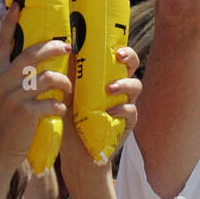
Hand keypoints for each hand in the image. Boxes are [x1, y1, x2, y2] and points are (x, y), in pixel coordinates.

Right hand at [0, 5, 71, 171]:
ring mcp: (12, 98)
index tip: (18, 4)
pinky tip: (60, 111)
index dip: (10, 23)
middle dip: (52, 47)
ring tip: (67, 87)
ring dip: (62, 82)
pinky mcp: (25, 114)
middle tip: (65, 45)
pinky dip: (59, 106)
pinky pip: (51, 103)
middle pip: (32, 55)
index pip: (2, 43)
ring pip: (47, 78)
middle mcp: (0, 83)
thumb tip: (22, 65)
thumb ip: (4, 81)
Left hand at [60, 45, 141, 171]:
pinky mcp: (127, 123)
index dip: (122, 48)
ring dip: (124, 84)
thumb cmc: (71, 118)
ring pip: (136, 86)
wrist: (75, 151)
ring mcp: (126, 105)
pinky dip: (121, 109)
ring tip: (109, 89)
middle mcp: (119, 88)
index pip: (119, 57)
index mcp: (106, 77)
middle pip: (133, 67)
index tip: (115, 47)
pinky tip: (109, 112)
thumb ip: (69, 74)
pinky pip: (132, 111)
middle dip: (130, 58)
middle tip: (119, 57)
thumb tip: (63, 48)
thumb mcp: (67, 94)